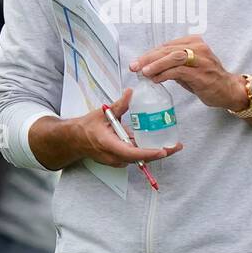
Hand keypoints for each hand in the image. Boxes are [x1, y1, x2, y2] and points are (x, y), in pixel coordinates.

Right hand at [67, 88, 182, 167]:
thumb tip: (131, 92)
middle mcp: (114, 156)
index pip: (132, 152)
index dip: (149, 153)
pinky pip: (135, 157)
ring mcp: (116, 160)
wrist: (75, 140)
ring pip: (139, 159)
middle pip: (141, 158)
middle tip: (176, 146)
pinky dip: (147, 151)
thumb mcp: (103, 113)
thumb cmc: (87, 127)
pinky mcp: (119, 159)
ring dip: (155, 153)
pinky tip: (158, 144)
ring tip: (172, 145)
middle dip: (160, 153)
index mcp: (110, 144)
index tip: (163, 151)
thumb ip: (119, 105)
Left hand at [130, 35, 245, 110]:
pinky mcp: (201, 74)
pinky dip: (164, 74)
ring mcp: (200, 60)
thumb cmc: (207, 78)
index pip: (166, 46)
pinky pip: (179, 71)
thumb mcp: (188, 68)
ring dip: (155, 64)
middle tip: (134, 66)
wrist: (228, 90)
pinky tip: (156, 79)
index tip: (137, 62)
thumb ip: (172, 65)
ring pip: (172, 57)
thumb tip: (149, 67)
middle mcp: (198, 47)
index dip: (149, 54)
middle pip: (167, 49)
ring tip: (143, 72)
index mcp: (194, 41)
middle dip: (148, 58)